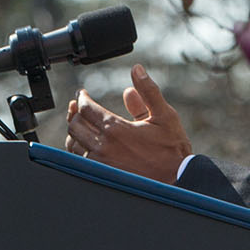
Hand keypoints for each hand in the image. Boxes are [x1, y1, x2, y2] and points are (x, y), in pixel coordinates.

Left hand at [64, 65, 190, 180]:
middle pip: (75, 124)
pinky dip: (78, 149)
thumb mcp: (164, 115)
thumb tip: (136, 70)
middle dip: (76, 112)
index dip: (82, 97)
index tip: (83, 94)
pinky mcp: (101, 175)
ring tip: (80, 123)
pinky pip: (79, 160)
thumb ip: (148, 90)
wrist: (176, 180)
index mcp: (116, 128)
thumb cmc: (171, 149)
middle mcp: (103, 146)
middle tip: (79, 106)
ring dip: (75, 131)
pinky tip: (85, 144)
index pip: (86, 108)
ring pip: (74, 144)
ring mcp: (100, 163)